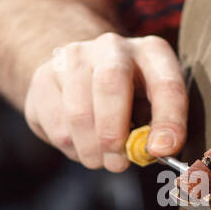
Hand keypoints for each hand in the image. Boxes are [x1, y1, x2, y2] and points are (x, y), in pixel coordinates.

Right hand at [24, 32, 186, 171]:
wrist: (83, 76)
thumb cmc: (130, 100)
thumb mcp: (154, 109)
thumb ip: (159, 127)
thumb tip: (157, 150)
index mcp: (151, 52)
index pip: (166, 83)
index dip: (167, 120)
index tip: (162, 150)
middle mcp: (112, 46)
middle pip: (110, 85)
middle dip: (114, 134)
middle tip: (119, 163)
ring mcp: (73, 57)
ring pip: (78, 113)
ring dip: (91, 149)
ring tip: (100, 158)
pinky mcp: (43, 77)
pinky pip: (56, 124)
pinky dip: (71, 147)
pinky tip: (81, 145)